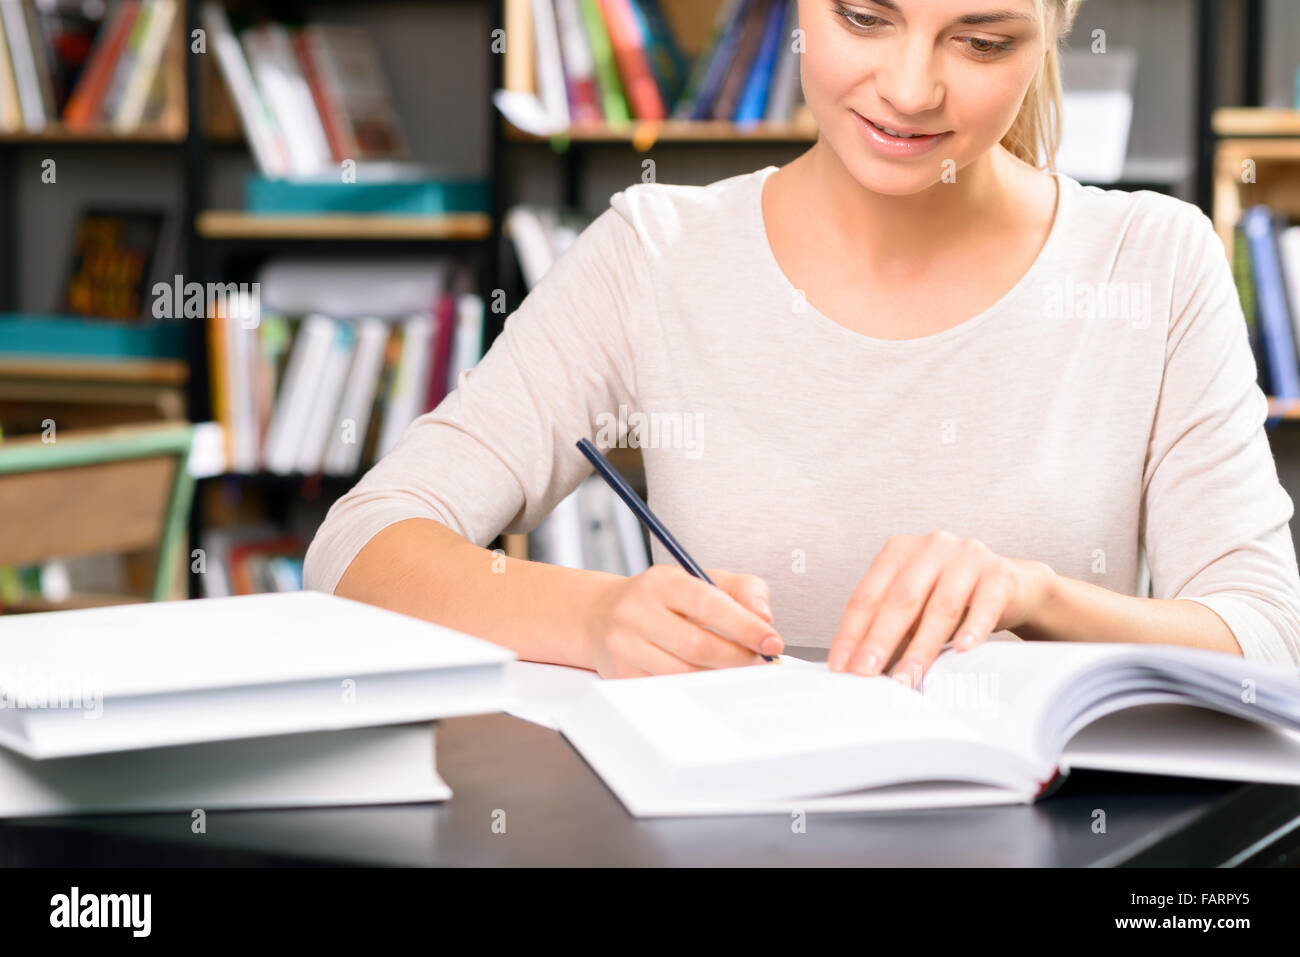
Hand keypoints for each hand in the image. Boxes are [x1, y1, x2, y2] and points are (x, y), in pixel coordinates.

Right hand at [583, 565, 783, 677]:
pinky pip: (668, 689)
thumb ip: (741, 589)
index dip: (745, 625)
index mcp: (661, 581)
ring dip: (720, 677)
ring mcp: (625, 645)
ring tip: (740, 672)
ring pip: (684, 673)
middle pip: (697, 645)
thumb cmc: (661, 599)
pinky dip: (697, 689)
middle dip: (738, 658)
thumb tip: (763, 617)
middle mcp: (637, 611)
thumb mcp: (700, 579)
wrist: (602, 614)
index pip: (708, 602)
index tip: (771, 641)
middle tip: (761, 663)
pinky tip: (711, 681)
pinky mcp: (621, 674)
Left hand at [828, 531, 1054, 683]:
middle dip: (879, 641)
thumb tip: (856, 668)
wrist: (1011, 587)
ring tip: (908, 677)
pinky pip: (985, 604)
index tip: (841, 666)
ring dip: (922, 647)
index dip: (851, 633)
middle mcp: (931, 547)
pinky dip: (973, 628)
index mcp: (898, 552)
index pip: (867, 596)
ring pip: (940, 606)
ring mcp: (967, 557)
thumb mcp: (914, 609)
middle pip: (900, 600)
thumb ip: (886, 629)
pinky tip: (963, 650)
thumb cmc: (952, 598)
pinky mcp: (999, 574)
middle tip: (865, 673)